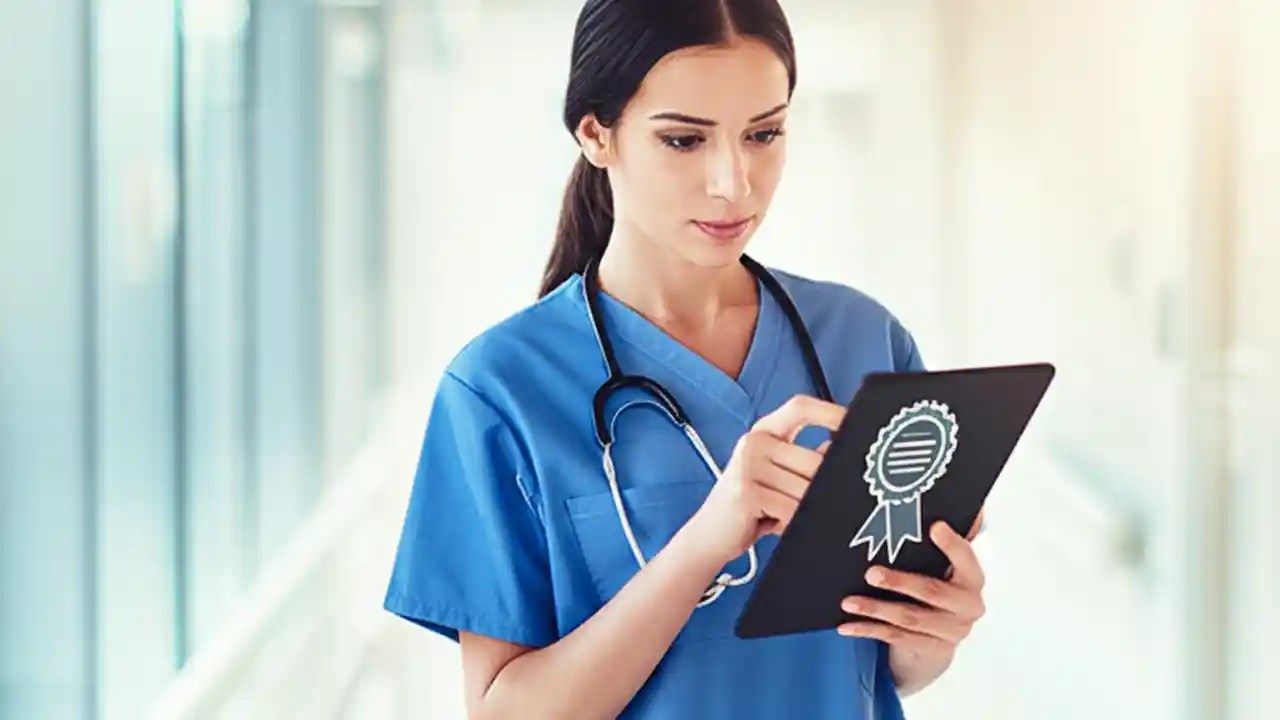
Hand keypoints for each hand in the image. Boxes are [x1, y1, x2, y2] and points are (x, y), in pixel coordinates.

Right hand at [686, 395, 843, 565]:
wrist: (708, 536)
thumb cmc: (750, 506)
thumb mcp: (777, 477)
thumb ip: (805, 460)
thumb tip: (838, 447)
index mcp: (763, 433)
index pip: (800, 408)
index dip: (829, 412)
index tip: (854, 421)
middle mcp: (754, 442)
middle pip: (813, 460)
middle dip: (820, 489)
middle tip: (812, 504)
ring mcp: (748, 465)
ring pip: (806, 489)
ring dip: (805, 510)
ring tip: (785, 515)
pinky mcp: (747, 492)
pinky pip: (792, 508)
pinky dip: (792, 522)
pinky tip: (778, 524)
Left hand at [837, 513, 986, 672]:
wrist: (940, 638)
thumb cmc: (938, 588)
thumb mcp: (942, 566)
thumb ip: (941, 543)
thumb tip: (938, 510)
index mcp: (972, 579)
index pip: (966, 559)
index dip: (952, 545)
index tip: (935, 526)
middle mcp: (967, 607)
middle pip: (933, 592)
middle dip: (900, 582)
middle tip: (871, 573)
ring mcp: (951, 632)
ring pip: (909, 618)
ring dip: (876, 609)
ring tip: (848, 602)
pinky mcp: (930, 649)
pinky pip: (895, 638)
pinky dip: (868, 630)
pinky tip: (846, 626)